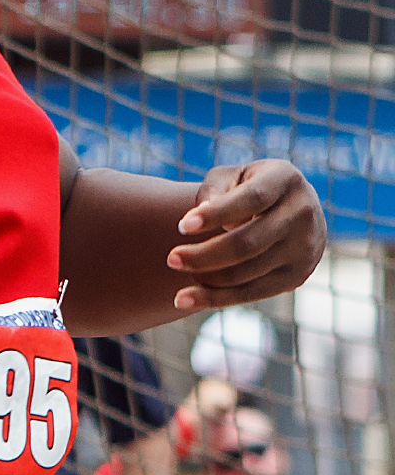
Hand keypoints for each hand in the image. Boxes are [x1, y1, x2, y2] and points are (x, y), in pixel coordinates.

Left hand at [166, 160, 325, 311]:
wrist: (291, 210)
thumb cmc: (248, 187)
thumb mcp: (232, 175)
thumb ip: (215, 188)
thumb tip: (203, 211)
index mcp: (285, 180)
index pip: (251, 199)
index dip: (216, 214)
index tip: (182, 226)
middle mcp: (302, 215)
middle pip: (248, 242)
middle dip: (205, 254)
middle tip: (171, 259)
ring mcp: (304, 249)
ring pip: (249, 271)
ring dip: (208, 278)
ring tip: (177, 272)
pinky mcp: (297, 276)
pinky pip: (253, 293)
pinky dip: (218, 298)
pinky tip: (186, 298)